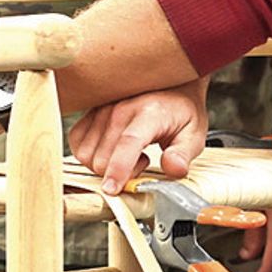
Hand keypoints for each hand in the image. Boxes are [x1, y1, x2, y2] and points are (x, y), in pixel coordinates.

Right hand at [67, 80, 208, 192]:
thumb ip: (183, 154)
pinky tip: (111, 149)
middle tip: (143, 161)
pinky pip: (77, 141)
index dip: (118, 169)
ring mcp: (103, 107)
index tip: (113, 190)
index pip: (128, 143)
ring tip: (128, 153)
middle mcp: (121, 107)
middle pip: (102, 157)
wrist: (171, 82)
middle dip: (118, 173)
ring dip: (103, 164)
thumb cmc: (181, 109)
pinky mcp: (92, 110)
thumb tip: (173, 169)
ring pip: (85, 153)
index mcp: (150, 112)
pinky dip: (89, 153)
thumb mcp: (194, 133)